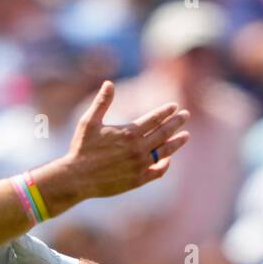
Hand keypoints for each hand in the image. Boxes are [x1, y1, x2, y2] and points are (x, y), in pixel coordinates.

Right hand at [38, 81, 189, 206]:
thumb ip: (102, 102)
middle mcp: (138, 149)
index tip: (174, 106)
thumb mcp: (89, 121)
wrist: (77, 178)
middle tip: (186, 116)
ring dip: (177, 143)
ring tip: (185, 136)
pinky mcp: (137, 180)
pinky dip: (165, 165)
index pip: (155, 118)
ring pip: (165, 152)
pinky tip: (168, 160)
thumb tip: (109, 83)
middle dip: (177, 123)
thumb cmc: (81, 148)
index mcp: (129, 132)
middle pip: (164, 133)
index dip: (166, 111)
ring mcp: (139, 165)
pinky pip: (157, 172)